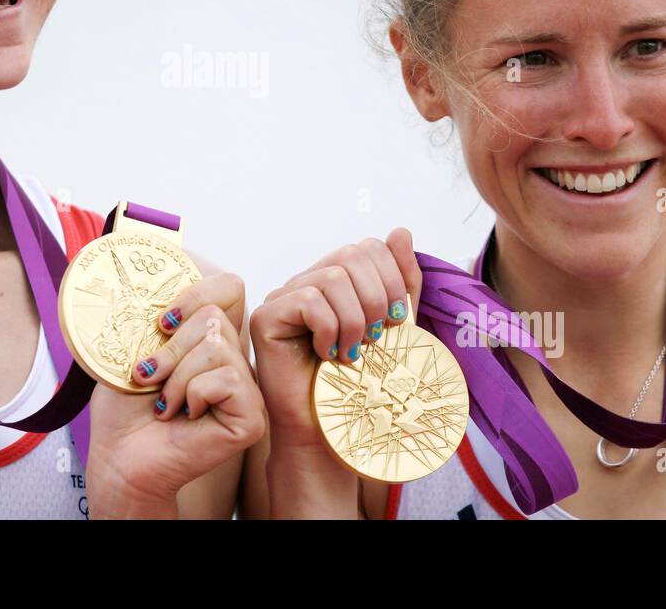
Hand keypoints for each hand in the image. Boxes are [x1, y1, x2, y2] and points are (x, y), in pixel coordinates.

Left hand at [86, 272, 264, 517]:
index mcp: (214, 337)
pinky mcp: (253, 416)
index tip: (161, 324)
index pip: (229, 286)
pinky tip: (185, 417)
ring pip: (218, 345)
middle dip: (171, 347)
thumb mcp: (139, 343)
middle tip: (152, 378)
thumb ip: (163, 310)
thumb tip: (169, 262)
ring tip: (166, 402)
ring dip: (176, 376)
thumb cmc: (126, 406)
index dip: (193, 295)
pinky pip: (226, 378)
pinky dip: (192, 395)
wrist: (120, 455)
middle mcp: (237, 359)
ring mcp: (249, 388)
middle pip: (215, 315)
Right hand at [248, 228, 421, 516]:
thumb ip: (400, 282)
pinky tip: (329, 354)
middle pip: (352, 254)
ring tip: (354, 351)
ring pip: (332, 277)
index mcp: (337, 280)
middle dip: (378, 297)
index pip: (368, 247)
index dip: (393, 277)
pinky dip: (329, 328)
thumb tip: (400, 231)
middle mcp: (306, 282)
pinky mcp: (264, 318)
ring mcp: (283, 297)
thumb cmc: (359, 387)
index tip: (400, 320)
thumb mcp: (394, 329)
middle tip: (378, 338)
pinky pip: (307, 300)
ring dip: (355, 319)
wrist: (328, 434)